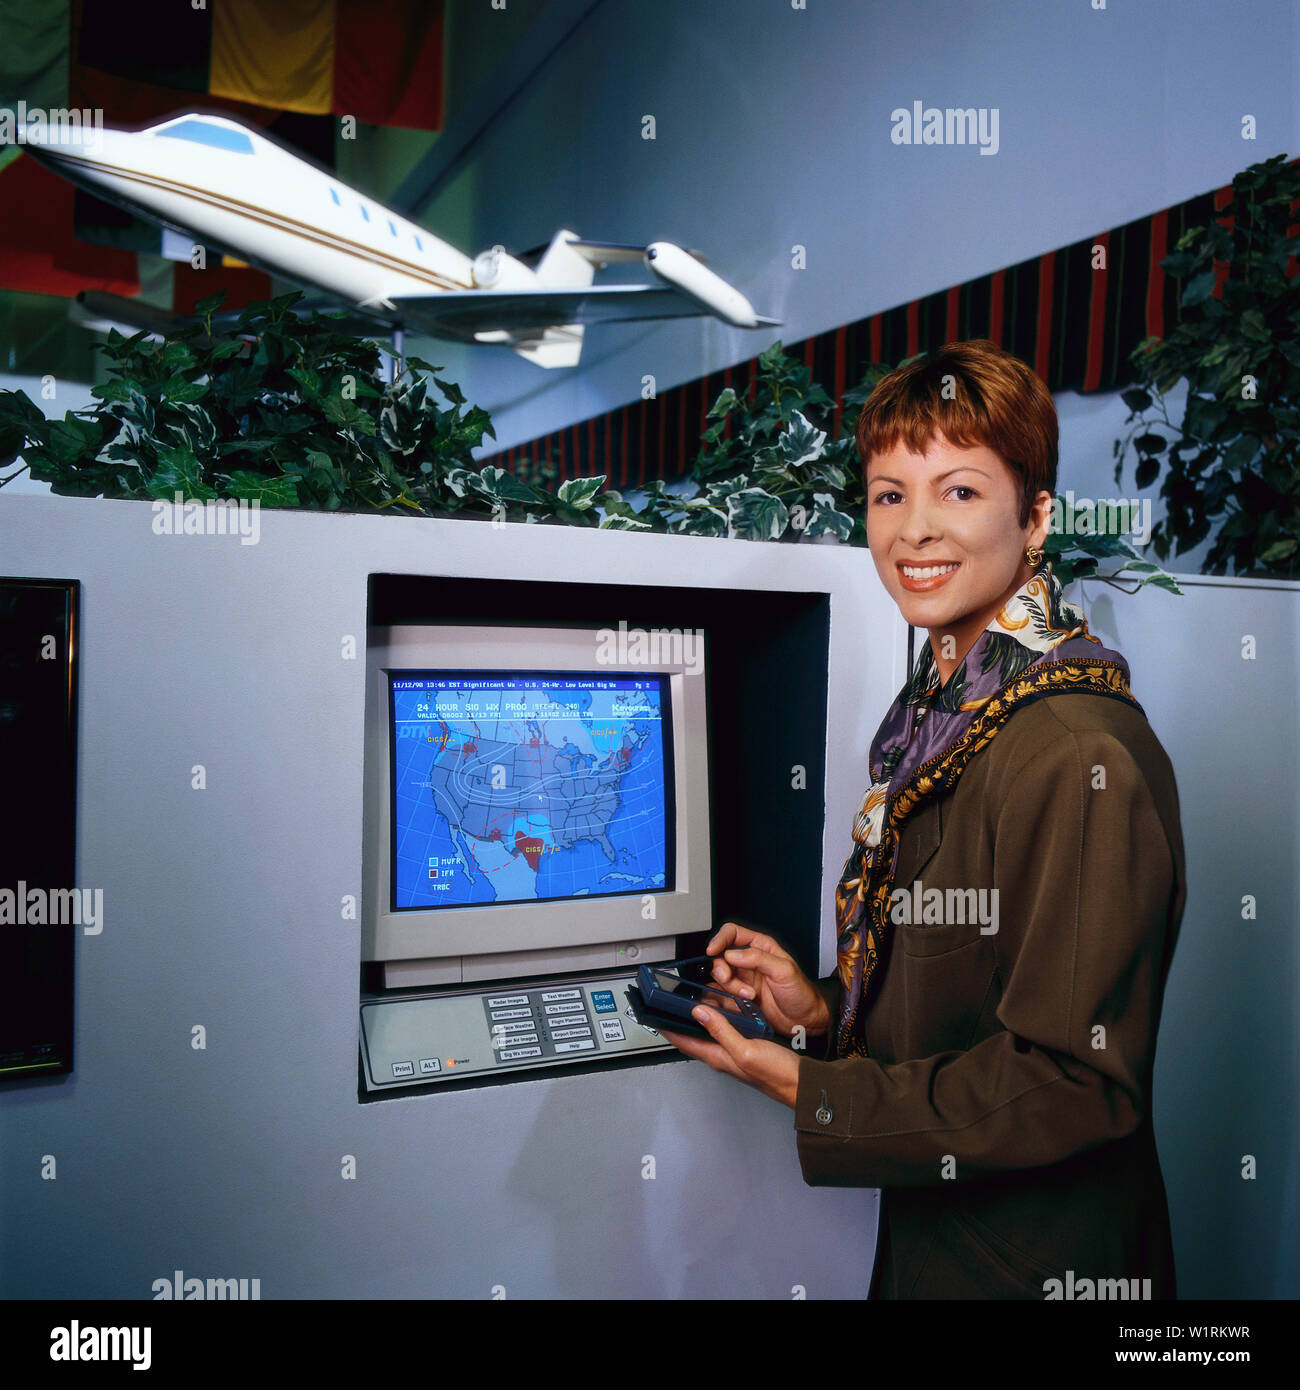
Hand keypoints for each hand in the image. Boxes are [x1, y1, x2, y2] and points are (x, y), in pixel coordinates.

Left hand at [657, 1005, 802, 1108]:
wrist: (802, 1084)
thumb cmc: (777, 1075)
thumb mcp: (746, 1050)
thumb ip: (721, 1031)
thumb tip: (699, 1013)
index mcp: (718, 1057)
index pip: (683, 1041)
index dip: (666, 1028)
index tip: (653, 1014)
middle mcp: (722, 1055)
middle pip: (693, 1035)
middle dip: (680, 1019)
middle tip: (671, 1002)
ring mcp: (734, 1052)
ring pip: (709, 1031)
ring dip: (699, 1016)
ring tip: (692, 1000)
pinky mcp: (746, 1047)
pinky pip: (726, 1030)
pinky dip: (720, 1017)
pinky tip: (724, 1008)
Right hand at [700, 921, 831, 1041]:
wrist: (805, 1020)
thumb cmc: (801, 993)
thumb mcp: (784, 971)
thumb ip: (758, 958)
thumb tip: (732, 954)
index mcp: (760, 946)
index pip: (732, 933)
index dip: (719, 940)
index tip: (712, 951)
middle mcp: (748, 960)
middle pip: (721, 956)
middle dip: (723, 969)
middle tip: (730, 979)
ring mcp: (743, 978)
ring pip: (720, 976)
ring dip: (729, 987)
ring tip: (748, 995)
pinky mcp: (739, 996)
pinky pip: (722, 993)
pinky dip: (725, 999)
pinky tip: (739, 1003)